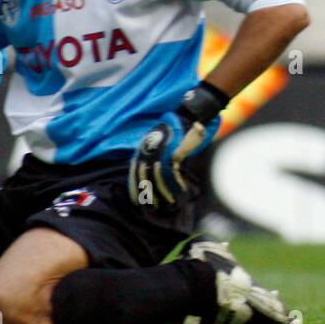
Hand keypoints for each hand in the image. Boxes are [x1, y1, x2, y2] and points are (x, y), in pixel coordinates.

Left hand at [128, 82, 227, 209]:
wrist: (190, 116)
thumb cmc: (176, 129)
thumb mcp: (159, 141)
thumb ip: (154, 155)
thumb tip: (151, 173)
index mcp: (144, 148)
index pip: (134, 171)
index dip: (135, 187)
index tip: (136, 200)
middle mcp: (150, 151)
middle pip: (145, 178)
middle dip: (148, 194)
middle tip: (150, 207)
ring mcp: (163, 153)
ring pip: (159, 179)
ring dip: (163, 193)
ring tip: (166, 203)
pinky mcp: (176, 154)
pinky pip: (173, 173)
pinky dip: (176, 184)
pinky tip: (179, 191)